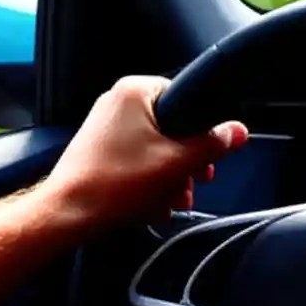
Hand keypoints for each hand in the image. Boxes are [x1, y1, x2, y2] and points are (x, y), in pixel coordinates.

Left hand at [39, 76, 248, 228]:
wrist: (67, 214)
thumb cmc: (114, 183)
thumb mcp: (177, 163)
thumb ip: (213, 144)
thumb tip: (238, 131)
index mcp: (135, 91)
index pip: (185, 97)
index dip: (203, 130)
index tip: (210, 155)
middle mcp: (117, 101)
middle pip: (171, 126)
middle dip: (185, 161)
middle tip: (193, 181)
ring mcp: (104, 125)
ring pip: (154, 146)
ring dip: (169, 175)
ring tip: (172, 199)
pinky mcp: (97, 149)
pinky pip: (135, 158)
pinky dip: (148, 178)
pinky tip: (153, 203)